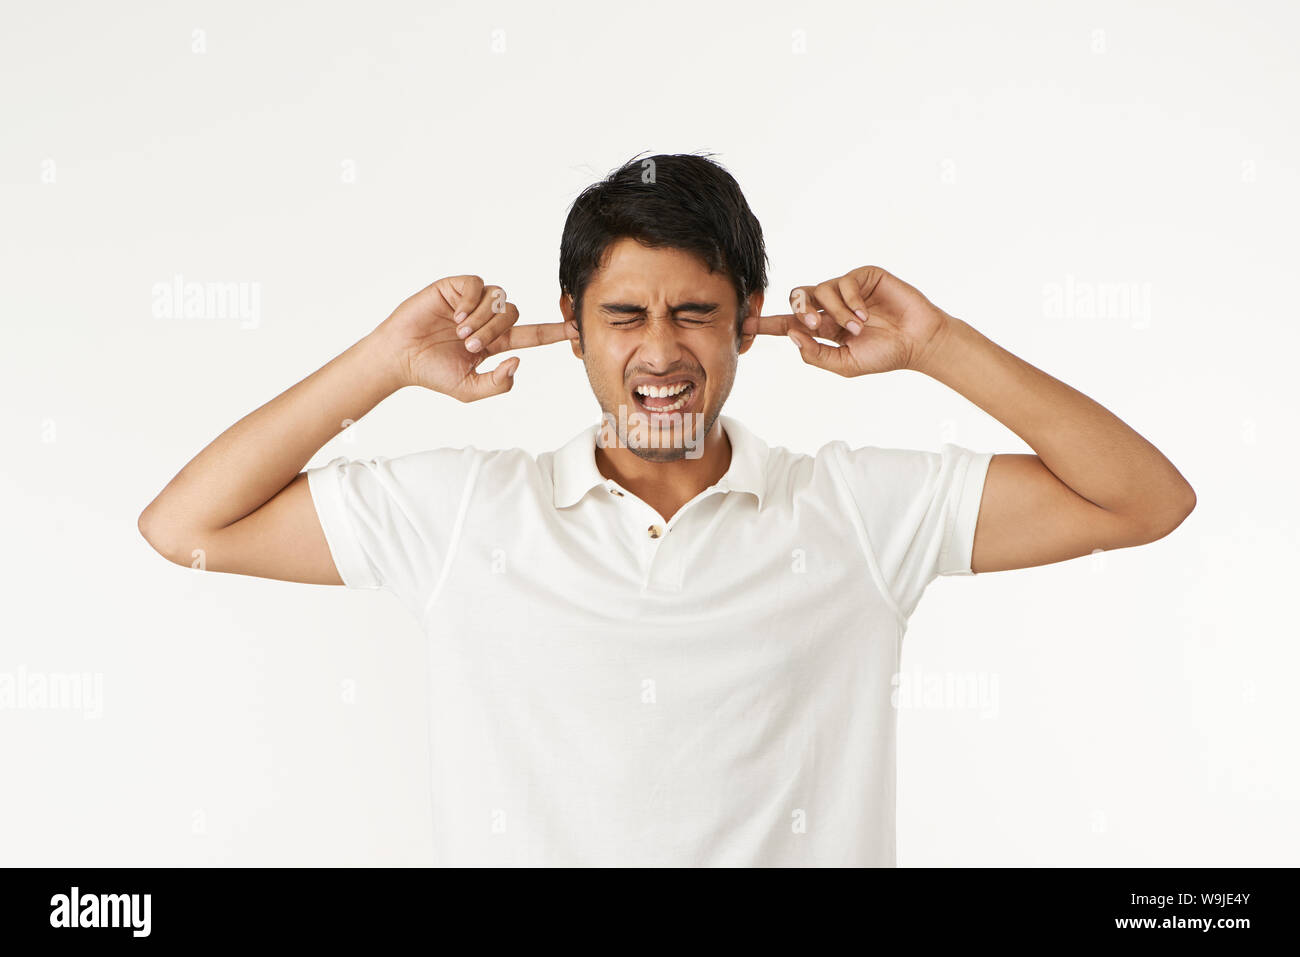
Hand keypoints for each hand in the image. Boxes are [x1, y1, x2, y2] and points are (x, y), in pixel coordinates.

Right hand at [377, 275, 574, 400]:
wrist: (399, 358)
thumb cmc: (432, 373)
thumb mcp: (469, 389)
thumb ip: (498, 383)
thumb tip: (518, 361)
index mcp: (495, 342)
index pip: (532, 335)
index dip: (554, 332)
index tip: (577, 329)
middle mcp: (487, 319)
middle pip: (513, 315)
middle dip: (495, 331)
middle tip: (470, 344)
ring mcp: (471, 302)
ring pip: (499, 298)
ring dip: (483, 318)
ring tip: (460, 332)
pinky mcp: (455, 288)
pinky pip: (478, 284)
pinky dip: (471, 300)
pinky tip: (454, 314)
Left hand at [742, 265, 953, 376]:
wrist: (917, 342)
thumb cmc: (884, 355)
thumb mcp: (844, 364)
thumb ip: (816, 354)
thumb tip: (791, 335)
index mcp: (823, 328)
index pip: (789, 323)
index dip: (767, 324)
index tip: (745, 326)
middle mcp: (830, 306)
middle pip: (797, 297)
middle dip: (800, 311)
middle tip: (815, 326)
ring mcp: (846, 290)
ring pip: (819, 290)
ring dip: (835, 311)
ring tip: (856, 327)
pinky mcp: (863, 277)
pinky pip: (843, 282)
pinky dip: (850, 300)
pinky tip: (865, 314)